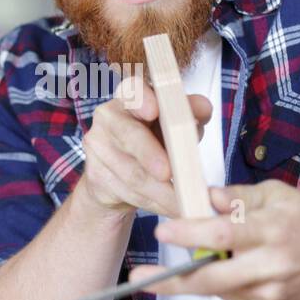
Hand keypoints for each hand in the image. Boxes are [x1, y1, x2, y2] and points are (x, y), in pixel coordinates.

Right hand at [76, 74, 212, 220]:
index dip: (142, 99)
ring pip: (132, 173)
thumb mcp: (176, 124)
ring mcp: (98, 148)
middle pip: (129, 135)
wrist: (122, 173)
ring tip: (187, 202)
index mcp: (129, 97)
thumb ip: (190, 112)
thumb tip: (203, 108)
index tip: (154, 111)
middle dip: (149, 154)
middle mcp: (108, 118)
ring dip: (162, 191)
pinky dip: (155, 203)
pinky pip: (129, 193)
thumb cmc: (155, 138)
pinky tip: (173, 208)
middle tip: (167, 171)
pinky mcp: (96, 177)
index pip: (132, 90)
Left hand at [128, 179, 299, 299]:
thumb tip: (202, 199)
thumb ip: (236, 198)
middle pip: (210, 278)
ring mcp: (269, 294)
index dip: (189, 235)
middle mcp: (270, 267)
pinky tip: (229, 267)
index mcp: (271, 232)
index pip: (222, 235)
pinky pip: (229, 296)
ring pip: (215, 289)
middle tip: (136, 279)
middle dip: (170, 281)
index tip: (161, 232)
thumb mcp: (277, 195)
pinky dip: (219, 282)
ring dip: (194, 277)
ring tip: (183, 263)